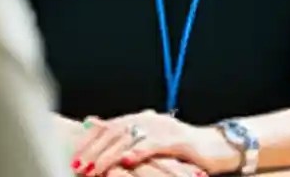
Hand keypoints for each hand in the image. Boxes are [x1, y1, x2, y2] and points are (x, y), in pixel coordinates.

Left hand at [71, 111, 235, 175]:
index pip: (107, 127)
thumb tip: (96, 130)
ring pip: (129, 139)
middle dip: (93, 151)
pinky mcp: (178, 140)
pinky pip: (154, 145)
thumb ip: (128, 141)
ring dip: (109, 155)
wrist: (217, 147)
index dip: (88, 142)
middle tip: (78, 167)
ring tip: (94, 169)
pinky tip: (126, 161)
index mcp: (141, 119)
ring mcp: (164, 128)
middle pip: (114, 132)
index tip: (72, 158)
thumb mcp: (152, 145)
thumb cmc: (183, 150)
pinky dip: (138, 152)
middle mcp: (150, 119)